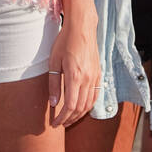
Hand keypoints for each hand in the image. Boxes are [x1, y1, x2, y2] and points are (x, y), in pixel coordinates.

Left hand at [46, 4, 99, 125]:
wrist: (82, 28)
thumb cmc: (64, 42)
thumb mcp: (53, 62)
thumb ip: (53, 84)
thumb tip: (53, 103)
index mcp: (75, 77)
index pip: (70, 106)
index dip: (62, 118)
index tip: (54, 124)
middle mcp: (87, 79)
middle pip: (80, 108)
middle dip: (69, 119)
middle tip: (59, 124)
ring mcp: (95, 77)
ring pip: (89, 104)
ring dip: (79, 115)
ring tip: (68, 119)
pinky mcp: (98, 74)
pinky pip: (95, 96)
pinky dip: (88, 106)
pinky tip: (81, 108)